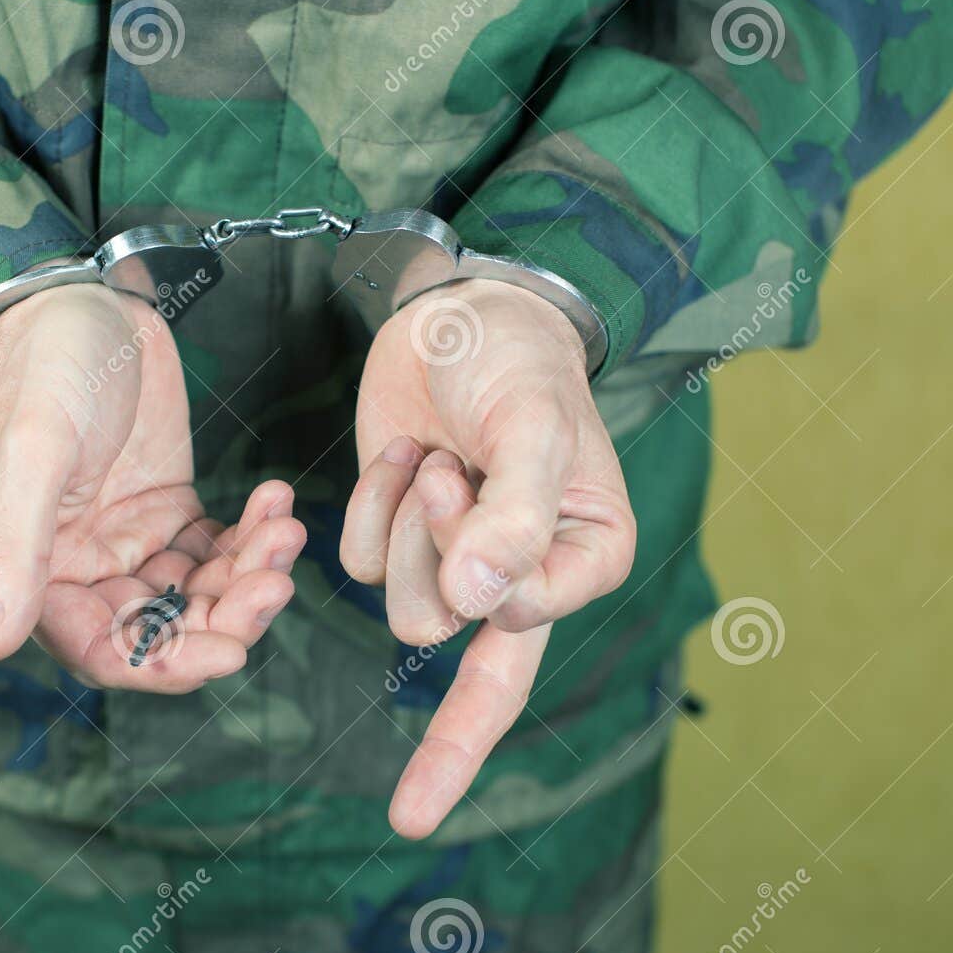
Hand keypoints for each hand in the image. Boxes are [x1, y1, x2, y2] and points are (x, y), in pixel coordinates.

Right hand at [0, 281, 303, 691]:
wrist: (84, 298)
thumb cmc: (42, 366)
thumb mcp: (30, 452)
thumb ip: (13, 551)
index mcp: (39, 569)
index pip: (102, 651)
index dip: (165, 665)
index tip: (231, 652)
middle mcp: (85, 566)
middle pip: (165, 631)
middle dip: (226, 617)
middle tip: (275, 582)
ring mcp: (131, 538)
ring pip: (201, 593)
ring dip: (250, 573)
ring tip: (283, 529)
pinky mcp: (169, 508)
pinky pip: (219, 547)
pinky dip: (253, 534)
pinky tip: (275, 500)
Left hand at [342, 279, 635, 836]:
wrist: (461, 315)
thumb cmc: (519, 363)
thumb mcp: (533, 426)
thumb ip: (515, 518)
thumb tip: (476, 600)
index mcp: (588, 558)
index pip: (519, 617)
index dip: (478, 555)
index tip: (472, 475)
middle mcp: (529, 577)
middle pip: (458, 637)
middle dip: (430, 545)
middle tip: (443, 467)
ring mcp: (460, 566)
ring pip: (410, 612)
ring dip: (403, 526)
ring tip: (434, 457)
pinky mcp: (402, 543)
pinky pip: (364, 567)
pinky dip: (372, 504)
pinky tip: (405, 454)